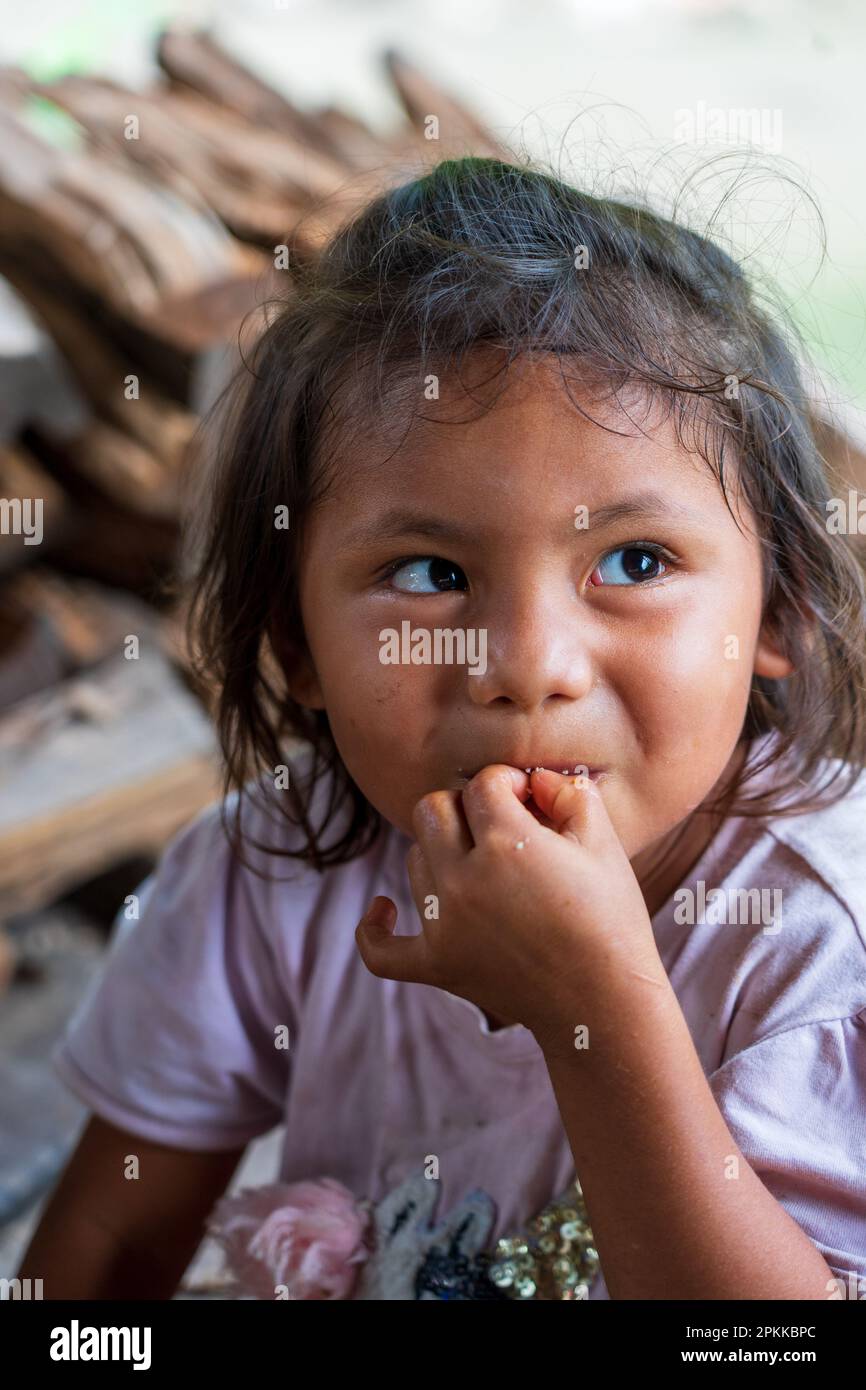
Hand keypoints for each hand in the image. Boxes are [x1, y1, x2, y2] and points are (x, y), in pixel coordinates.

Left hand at [354, 765, 661, 1048]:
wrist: (604, 1004)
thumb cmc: (611, 919)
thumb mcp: (604, 843)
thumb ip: (568, 792)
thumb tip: (532, 779)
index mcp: (509, 844)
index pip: (482, 784)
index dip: (508, 784)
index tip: (531, 803)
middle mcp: (465, 880)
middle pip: (431, 810)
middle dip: (464, 808)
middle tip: (501, 829)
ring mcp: (444, 925)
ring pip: (415, 860)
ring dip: (442, 854)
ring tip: (486, 871)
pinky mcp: (436, 965)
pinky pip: (380, 950)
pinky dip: (375, 929)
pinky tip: (384, 909)